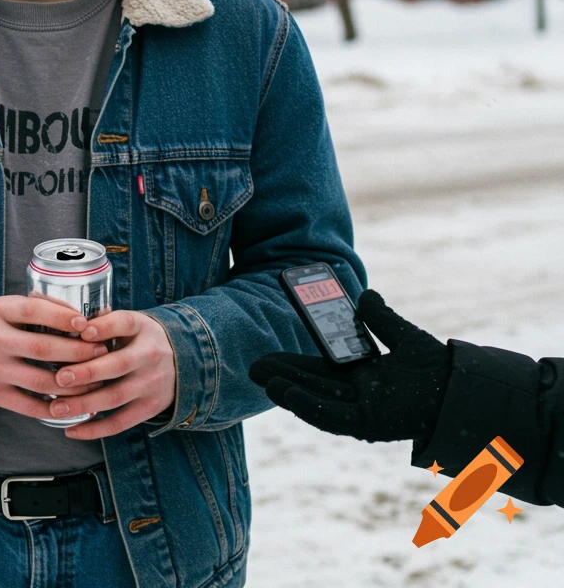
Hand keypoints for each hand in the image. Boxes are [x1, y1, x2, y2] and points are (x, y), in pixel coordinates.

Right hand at [0, 295, 110, 419]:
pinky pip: (30, 405)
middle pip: (43, 347)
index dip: (63, 316)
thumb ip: (35, 307)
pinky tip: (74, 404)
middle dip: (78, 351)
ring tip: (95, 379)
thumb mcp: (2, 306)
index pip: (34, 310)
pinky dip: (55, 407)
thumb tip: (76, 315)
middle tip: (102, 351)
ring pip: (42, 381)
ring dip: (74, 383)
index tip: (86, 324)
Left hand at [39, 309, 176, 439]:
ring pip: (116, 396)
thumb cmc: (139, 339)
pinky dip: (95, 429)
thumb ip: (100, 320)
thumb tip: (54, 307)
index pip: (124, 323)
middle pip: (118, 364)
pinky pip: (121, 422)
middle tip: (58, 377)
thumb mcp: (129, 322)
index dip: (103, 327)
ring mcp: (151, 383)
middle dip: (87, 372)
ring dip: (84, 404)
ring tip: (56, 407)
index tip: (81, 331)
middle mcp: (149, 354)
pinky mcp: (150, 407)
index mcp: (141, 327)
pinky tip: (71, 429)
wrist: (184, 361)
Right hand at [248, 289, 451, 441]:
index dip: (296, 363)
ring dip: (288, 390)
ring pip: (317, 400)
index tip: (273, 356)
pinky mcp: (369, 424)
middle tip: (254, 367)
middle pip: (313, 385)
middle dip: (283, 376)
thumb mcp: (403, 335)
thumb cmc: (440, 369)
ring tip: (262, 378)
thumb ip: (381, 319)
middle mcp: (361, 396)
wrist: (465, 391)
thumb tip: (365, 295)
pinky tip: (286, 394)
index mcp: (366, 377)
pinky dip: (308, 406)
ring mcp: (363, 411)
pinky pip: (332, 417)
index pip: (322, 369)